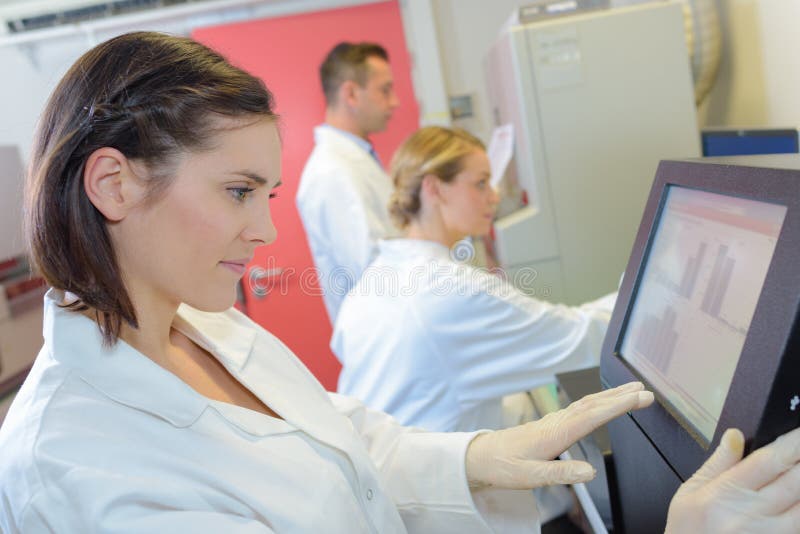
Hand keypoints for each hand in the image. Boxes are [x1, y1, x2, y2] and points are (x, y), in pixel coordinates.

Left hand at [465, 381, 653, 488]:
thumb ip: (561, 473)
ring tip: (632, 390)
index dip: (620, 405)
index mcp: (556, 433)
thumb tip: (590, 472)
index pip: (594, 415)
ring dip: (611, 396)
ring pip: (587, 404)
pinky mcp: (551, 424)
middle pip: (594, 404)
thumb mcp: (530, 476)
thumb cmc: (503, 466)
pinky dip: (597, 402)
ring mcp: (554, 421)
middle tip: (646, 389)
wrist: (480, 457)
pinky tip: (602, 403)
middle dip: (621, 395)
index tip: (642, 397)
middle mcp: (557, 422)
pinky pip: (580, 409)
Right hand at [665, 427, 799, 532]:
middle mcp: (752, 514)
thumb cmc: (688, 532)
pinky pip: (798, 527)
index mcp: (727, 493)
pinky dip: (799, 513)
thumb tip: (735, 435)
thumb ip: (718, 462)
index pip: (769, 460)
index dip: (792, 443)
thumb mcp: (691, 492)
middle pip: (795, 482)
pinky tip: (795, 501)